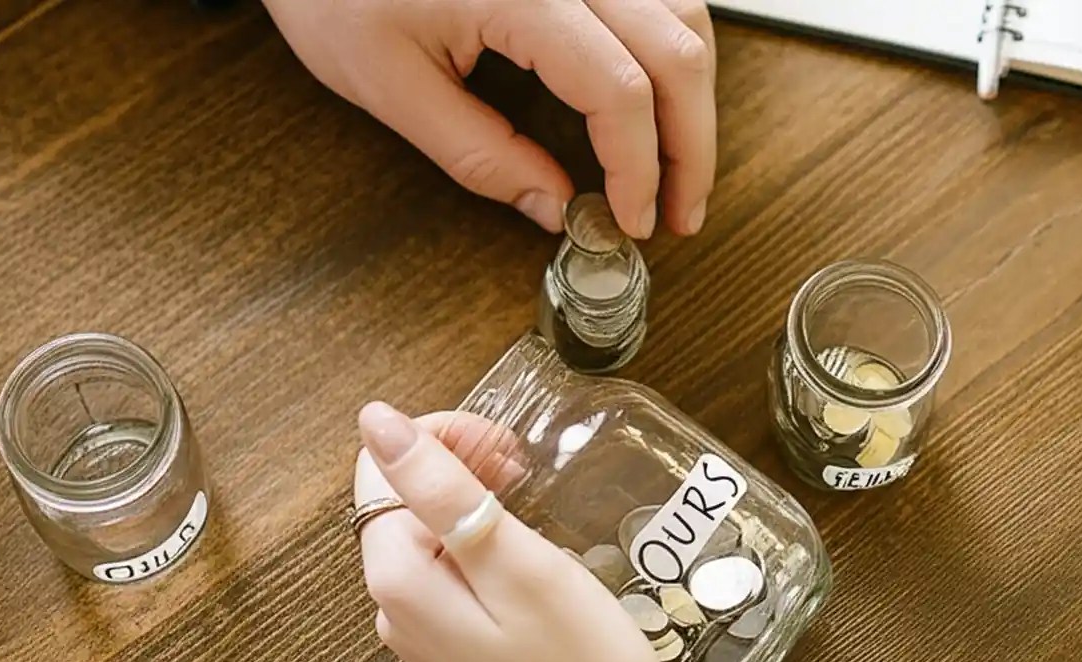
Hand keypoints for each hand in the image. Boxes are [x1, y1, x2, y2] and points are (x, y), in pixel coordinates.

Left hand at [263, 0, 716, 237]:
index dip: (640, 166)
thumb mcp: (387, 85)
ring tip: (678, 167)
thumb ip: (478, 153)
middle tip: (680, 213)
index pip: (619, 88)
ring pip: (686, 15)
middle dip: (691, 145)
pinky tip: (662, 102)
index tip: (634, 220)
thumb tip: (552, 206)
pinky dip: (675, 54)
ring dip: (694, 99)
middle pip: (678, 51)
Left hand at [354, 402, 678, 661]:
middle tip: (522, 463)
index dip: (439, 435)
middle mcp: (394, 605)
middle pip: (399, 494)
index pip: (380, 466)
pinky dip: (479, 532)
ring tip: (526, 490)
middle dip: (456, 459)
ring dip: (470, 492)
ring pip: (425, 526)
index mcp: (399, 579)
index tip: (503, 442)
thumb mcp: (517, 566)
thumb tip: (376, 421)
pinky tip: (521, 536)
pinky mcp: (453, 637)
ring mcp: (422, 625)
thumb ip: (441, 492)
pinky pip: (447, 563)